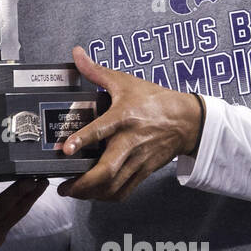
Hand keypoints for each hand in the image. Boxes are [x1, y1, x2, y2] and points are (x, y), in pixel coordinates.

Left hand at [57, 46, 202, 201]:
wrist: (187, 120)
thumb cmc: (154, 100)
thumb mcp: (124, 82)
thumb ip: (96, 71)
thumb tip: (76, 53)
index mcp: (124, 117)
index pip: (102, 129)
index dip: (82, 139)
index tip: (65, 148)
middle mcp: (130, 141)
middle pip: (108, 169)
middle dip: (84, 183)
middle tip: (64, 186)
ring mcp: (138, 159)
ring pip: (115, 185)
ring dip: (91, 194)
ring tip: (72, 192)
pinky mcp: (144, 171)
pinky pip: (125, 191)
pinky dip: (108, 197)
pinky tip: (93, 195)